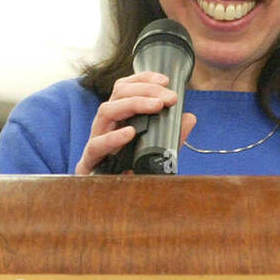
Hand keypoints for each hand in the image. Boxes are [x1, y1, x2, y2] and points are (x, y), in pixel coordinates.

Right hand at [75, 71, 196, 174]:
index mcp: (118, 117)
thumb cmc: (131, 170)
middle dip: (146, 90)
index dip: (143, 79)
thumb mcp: (158, 149)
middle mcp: (105, 124)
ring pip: (106, 111)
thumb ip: (173, 135)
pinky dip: (113, 137)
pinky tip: (130, 133)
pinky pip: (97, 145)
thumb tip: (189, 117)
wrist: (111, 200)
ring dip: (133, 104)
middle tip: (169, 97)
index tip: (165, 80)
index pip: (125, 87)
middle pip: (119, 94)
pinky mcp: (90, 161)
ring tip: (156, 106)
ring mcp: (96, 140)